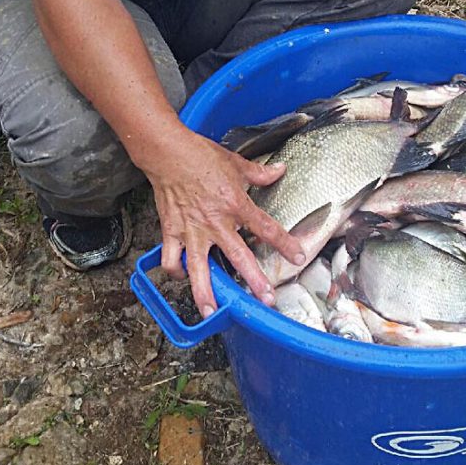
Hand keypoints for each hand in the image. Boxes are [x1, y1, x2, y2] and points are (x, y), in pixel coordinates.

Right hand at [148, 129, 304, 317]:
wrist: (168, 152)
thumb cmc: (201, 155)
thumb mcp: (236, 163)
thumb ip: (259, 173)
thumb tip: (280, 170)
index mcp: (235, 204)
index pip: (266, 228)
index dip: (284, 244)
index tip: (298, 257)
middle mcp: (215, 222)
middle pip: (238, 256)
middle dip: (254, 280)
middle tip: (266, 299)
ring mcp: (192, 230)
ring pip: (199, 268)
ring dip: (205, 292)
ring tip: (211, 312)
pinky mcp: (171, 232)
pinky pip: (171, 258)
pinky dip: (174, 271)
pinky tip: (181, 278)